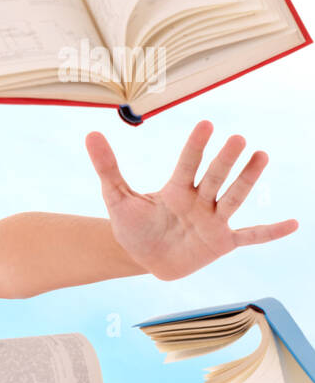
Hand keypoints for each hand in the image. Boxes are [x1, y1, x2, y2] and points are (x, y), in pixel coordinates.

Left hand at [85, 121, 297, 280]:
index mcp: (175, 189)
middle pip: (213, 177)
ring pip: (232, 198)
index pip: (187, 164)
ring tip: (261, 156)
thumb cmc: (131, 225)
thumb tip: (90, 133)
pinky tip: (293, 224)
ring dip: (246, 180)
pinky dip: (270, 233)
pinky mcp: (222, 242)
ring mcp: (213, 220)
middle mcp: (198, 200)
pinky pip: (250, 236)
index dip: (195, 147)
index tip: (206, 124)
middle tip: (237, 139)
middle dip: (224, 161)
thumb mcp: (116, 197)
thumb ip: (107, 166)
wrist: (140, 257)